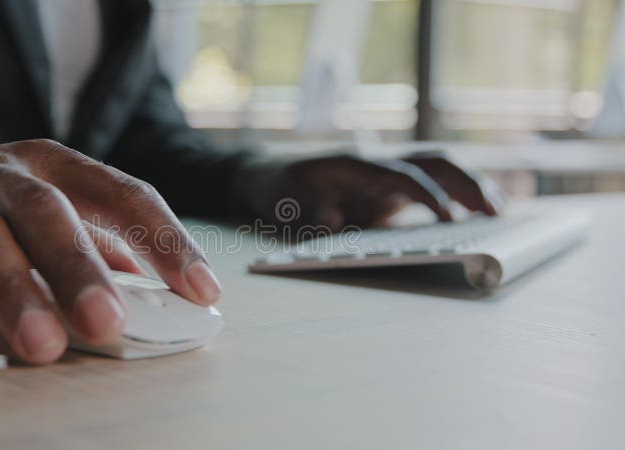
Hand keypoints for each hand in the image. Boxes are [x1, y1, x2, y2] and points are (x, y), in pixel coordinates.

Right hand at [0, 140, 220, 363]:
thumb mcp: (47, 222)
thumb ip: (99, 253)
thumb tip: (159, 301)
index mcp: (54, 165)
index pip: (123, 193)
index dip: (167, 241)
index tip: (202, 291)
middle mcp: (2, 172)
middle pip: (47, 209)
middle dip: (80, 268)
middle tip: (110, 322)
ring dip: (16, 291)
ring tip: (44, 344)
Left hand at [235, 152, 506, 229]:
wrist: (266, 173)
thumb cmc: (274, 187)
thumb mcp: (280, 201)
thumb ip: (303, 212)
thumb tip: (331, 222)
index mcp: (352, 164)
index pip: (400, 174)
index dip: (426, 192)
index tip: (450, 216)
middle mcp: (376, 163)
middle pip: (432, 162)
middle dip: (466, 184)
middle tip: (496, 212)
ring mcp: (385, 173)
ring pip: (439, 168)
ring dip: (471, 185)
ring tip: (502, 212)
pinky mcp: (388, 188)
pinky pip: (431, 185)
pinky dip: (458, 195)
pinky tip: (480, 212)